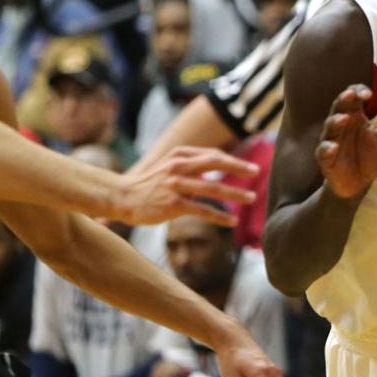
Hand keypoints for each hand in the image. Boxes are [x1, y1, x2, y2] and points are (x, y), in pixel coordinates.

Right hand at [114, 146, 259, 226]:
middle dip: (239, 167)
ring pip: (213, 188)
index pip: (212, 155)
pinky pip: (202, 210)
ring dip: (235, 194)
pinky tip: (231, 222)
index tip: (250, 167)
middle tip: (257, 172)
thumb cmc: (147, 184)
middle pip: (216, 162)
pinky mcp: (173, 204)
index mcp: (179, 155)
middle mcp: (178, 167)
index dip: (233, 161)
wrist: (120, 197)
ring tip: (251, 198)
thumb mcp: (169, 167)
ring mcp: (176, 185)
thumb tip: (215, 171)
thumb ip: (191, 166)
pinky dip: (219, 216)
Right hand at [317, 85, 376, 200]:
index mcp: (356, 116)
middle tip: (351, 95)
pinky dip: (328, 148)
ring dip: (336, 121)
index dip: (358, 91)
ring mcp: (332, 140)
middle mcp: (342, 125)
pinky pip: (323, 150)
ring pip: (330, 125)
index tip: (369, 95)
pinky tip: (334, 147)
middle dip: (344, 99)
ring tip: (344, 118)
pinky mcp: (326, 157)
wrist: (360, 184)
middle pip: (339, 105)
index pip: (353, 96)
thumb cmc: (370, 157)